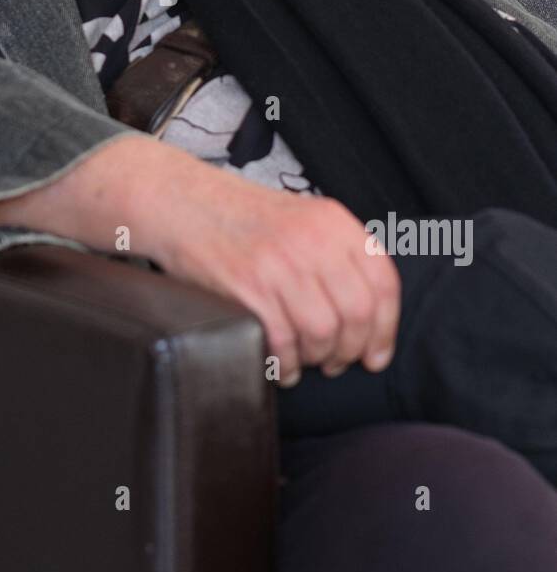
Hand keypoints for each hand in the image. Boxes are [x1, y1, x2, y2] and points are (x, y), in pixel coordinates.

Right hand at [154, 168, 399, 386]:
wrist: (185, 204)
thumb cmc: (245, 220)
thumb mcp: (303, 219)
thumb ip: (338, 255)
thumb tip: (371, 318)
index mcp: (332, 221)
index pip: (383, 282)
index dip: (386, 329)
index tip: (376, 355)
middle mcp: (312, 240)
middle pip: (357, 314)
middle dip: (351, 350)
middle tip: (336, 362)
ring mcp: (279, 263)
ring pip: (323, 333)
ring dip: (317, 359)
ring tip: (305, 361)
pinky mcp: (247, 287)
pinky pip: (282, 342)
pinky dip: (286, 365)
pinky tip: (281, 366)